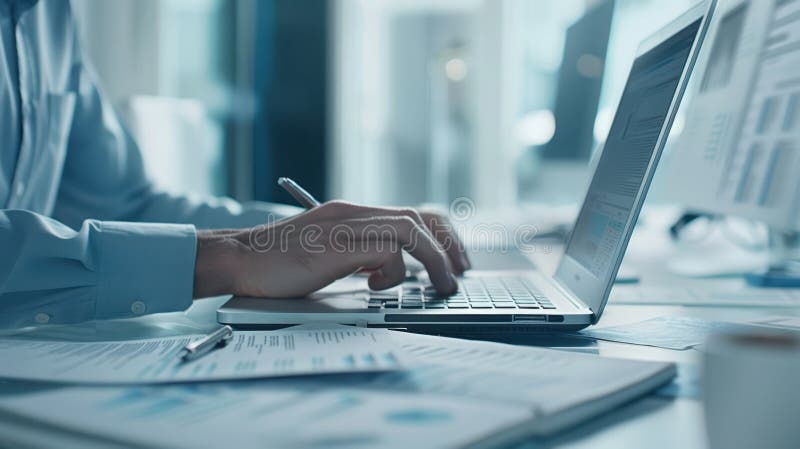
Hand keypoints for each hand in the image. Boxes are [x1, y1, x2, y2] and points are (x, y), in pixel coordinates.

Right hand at [193, 201, 468, 298]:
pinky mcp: (339, 243)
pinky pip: (387, 250)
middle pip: (420, 216)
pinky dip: (393, 272)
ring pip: (410, 229)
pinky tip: (374, 286)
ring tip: (440, 285)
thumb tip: (392, 270)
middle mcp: (354, 212)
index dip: (441, 235)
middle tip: (460, 273)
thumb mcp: (328, 254)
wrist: (238, 259)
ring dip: (434, 260)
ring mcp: (347, 224)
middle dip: (449, 245)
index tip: (454, 261)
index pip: (411, 213)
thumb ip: (358, 255)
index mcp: (353, 214)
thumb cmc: (277, 263)